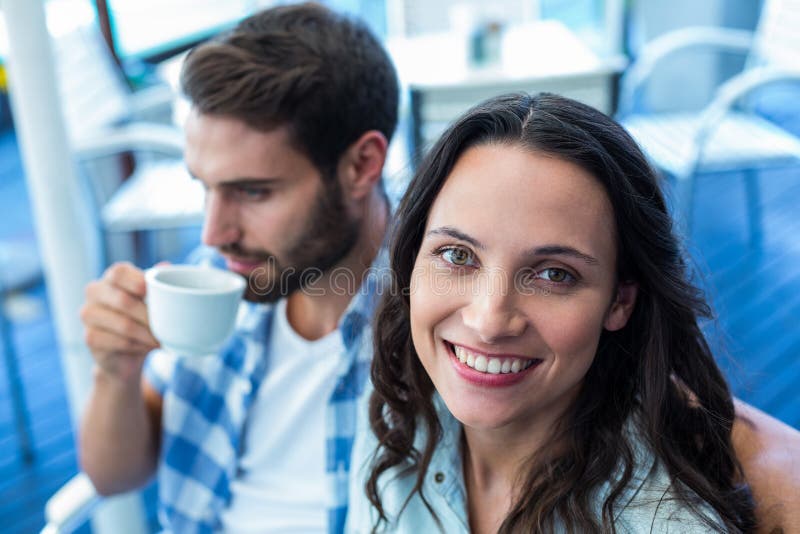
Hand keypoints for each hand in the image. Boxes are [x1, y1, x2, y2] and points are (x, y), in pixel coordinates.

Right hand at [81, 262, 160, 382]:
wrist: (126, 351)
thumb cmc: (142, 316)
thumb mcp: (152, 298)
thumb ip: (157, 282)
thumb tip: (166, 265)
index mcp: (111, 277)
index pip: (119, 273)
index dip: (138, 282)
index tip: (158, 293)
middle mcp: (95, 292)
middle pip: (123, 301)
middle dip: (149, 316)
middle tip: (167, 326)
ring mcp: (88, 314)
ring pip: (123, 324)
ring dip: (147, 334)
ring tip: (161, 339)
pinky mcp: (90, 337)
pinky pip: (119, 342)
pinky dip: (139, 346)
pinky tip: (147, 347)